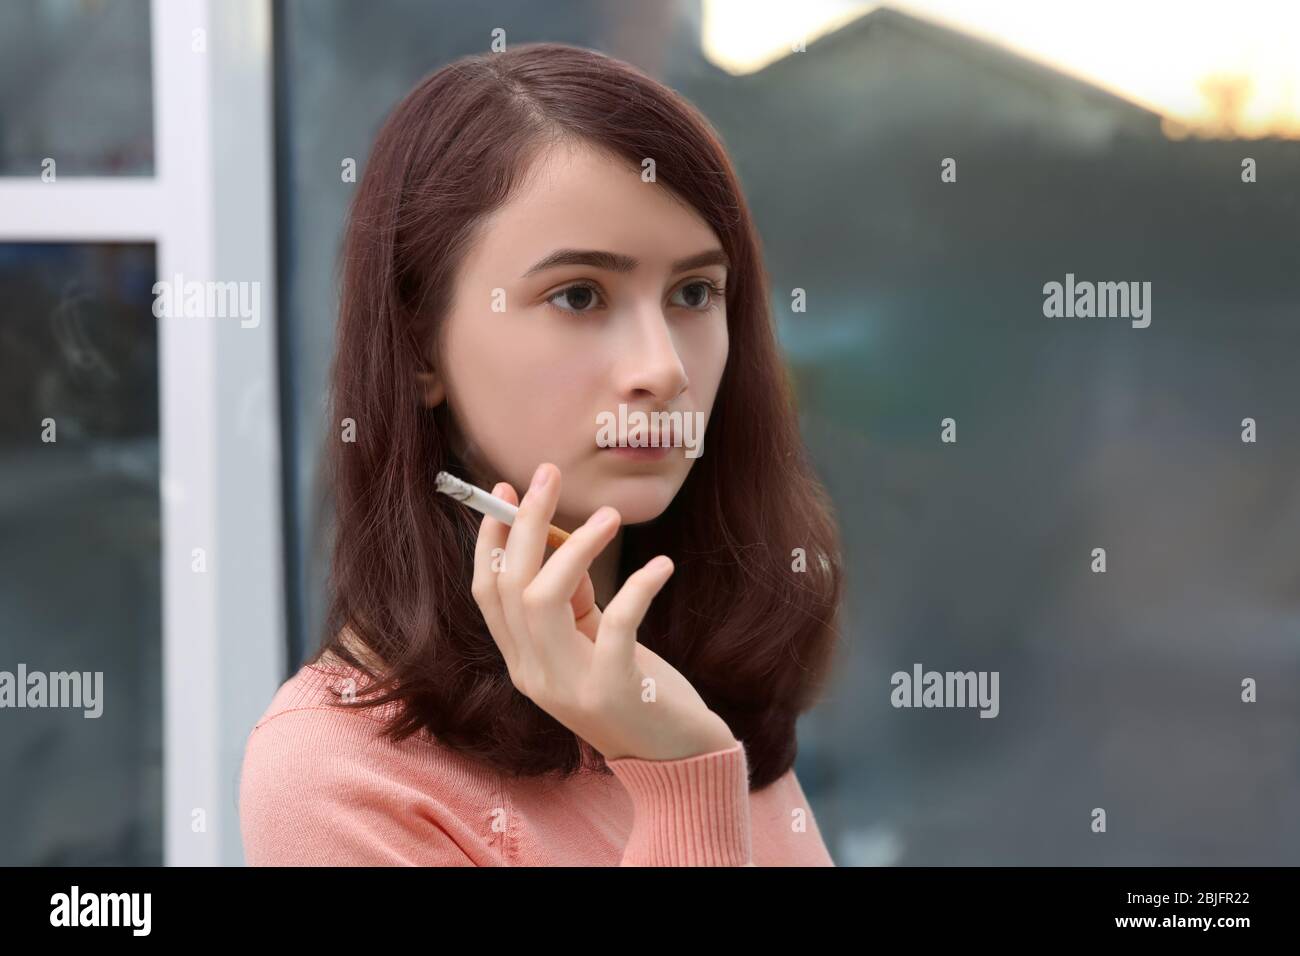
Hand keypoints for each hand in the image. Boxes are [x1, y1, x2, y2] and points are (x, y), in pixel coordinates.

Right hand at [471, 462, 737, 761]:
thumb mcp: (591, 642)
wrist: (676, 760)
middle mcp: (533, 675)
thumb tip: (567, 537)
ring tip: (610, 516)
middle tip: (549, 475)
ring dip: (575, 547)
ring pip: (544, 599)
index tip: (508, 491)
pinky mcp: (615, 690)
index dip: (491, 539)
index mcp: (521, 662)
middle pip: (511, 586)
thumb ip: (573, 601)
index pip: (486, 592)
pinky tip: (663, 565)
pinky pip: (617, 623)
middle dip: (527, 523)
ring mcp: (569, 686)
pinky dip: (639, 586)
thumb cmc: (636, 687)